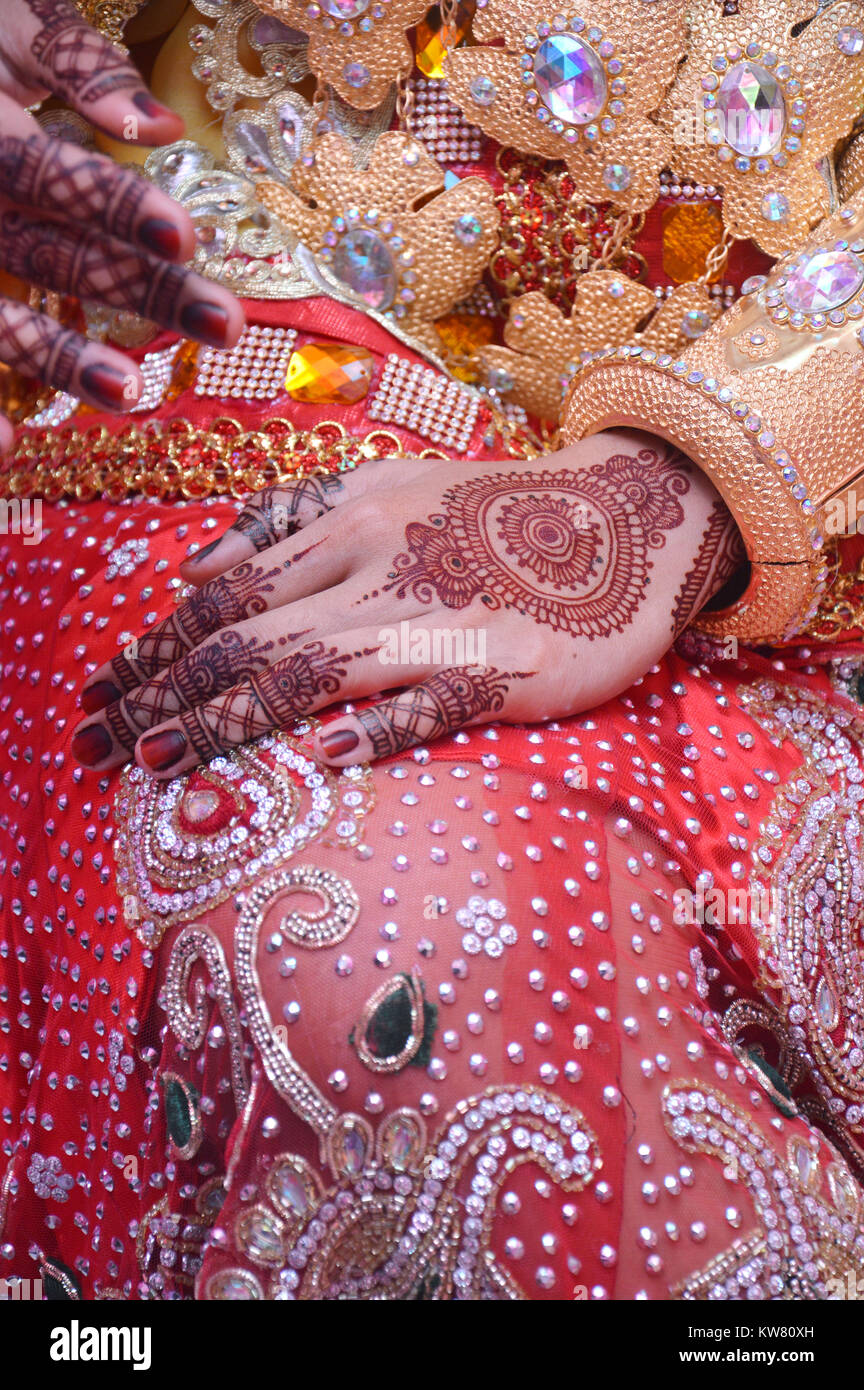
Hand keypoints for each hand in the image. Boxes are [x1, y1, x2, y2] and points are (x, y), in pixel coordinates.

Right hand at [0, 0, 244, 446]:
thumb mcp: (1, 21)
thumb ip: (71, 61)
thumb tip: (160, 123)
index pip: (52, 173)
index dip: (115, 204)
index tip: (183, 238)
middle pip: (54, 254)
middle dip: (142, 291)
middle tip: (225, 325)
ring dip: (60, 360)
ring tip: (128, 393)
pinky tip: (8, 449)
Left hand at [71, 431, 744, 774]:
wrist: (627, 512)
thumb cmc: (496, 510)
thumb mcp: (389, 486)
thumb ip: (291, 519)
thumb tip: (194, 566)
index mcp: (350, 524)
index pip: (226, 592)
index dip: (153, 647)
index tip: (96, 694)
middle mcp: (380, 568)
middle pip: (247, 637)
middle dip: (158, 694)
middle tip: (93, 746)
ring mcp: (442, 620)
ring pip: (314, 670)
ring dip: (225, 720)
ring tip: (156, 762)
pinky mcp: (504, 668)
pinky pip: (432, 702)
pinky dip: (374, 730)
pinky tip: (320, 762)